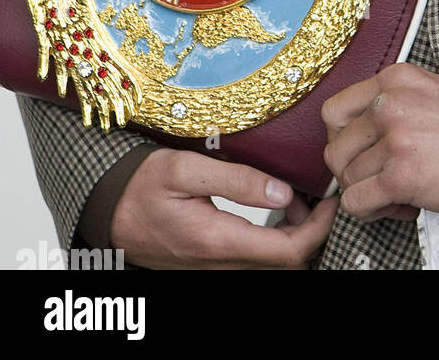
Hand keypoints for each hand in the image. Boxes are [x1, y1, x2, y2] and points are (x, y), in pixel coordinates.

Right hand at [109, 148, 337, 268]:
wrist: (106, 210)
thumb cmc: (141, 186)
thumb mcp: (185, 169)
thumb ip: (237, 180)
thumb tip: (283, 193)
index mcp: (218, 242)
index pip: (290, 253)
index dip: (320, 228)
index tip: (331, 199)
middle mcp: (220, 265)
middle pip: (287, 262)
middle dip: (313, 230)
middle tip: (322, 192)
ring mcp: (216, 269)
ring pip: (272, 263)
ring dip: (296, 233)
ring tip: (301, 193)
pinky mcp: (212, 264)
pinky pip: (255, 259)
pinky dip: (277, 237)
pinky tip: (277, 206)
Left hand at [321, 63, 438, 222]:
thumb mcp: (432, 93)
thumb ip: (394, 103)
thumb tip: (358, 134)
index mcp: (396, 79)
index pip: (334, 111)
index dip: (343, 139)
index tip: (361, 153)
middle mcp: (390, 103)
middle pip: (336, 149)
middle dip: (355, 171)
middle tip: (380, 178)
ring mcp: (395, 138)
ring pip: (347, 179)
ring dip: (369, 192)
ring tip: (399, 191)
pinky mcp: (401, 176)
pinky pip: (356, 203)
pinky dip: (373, 212)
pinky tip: (401, 205)